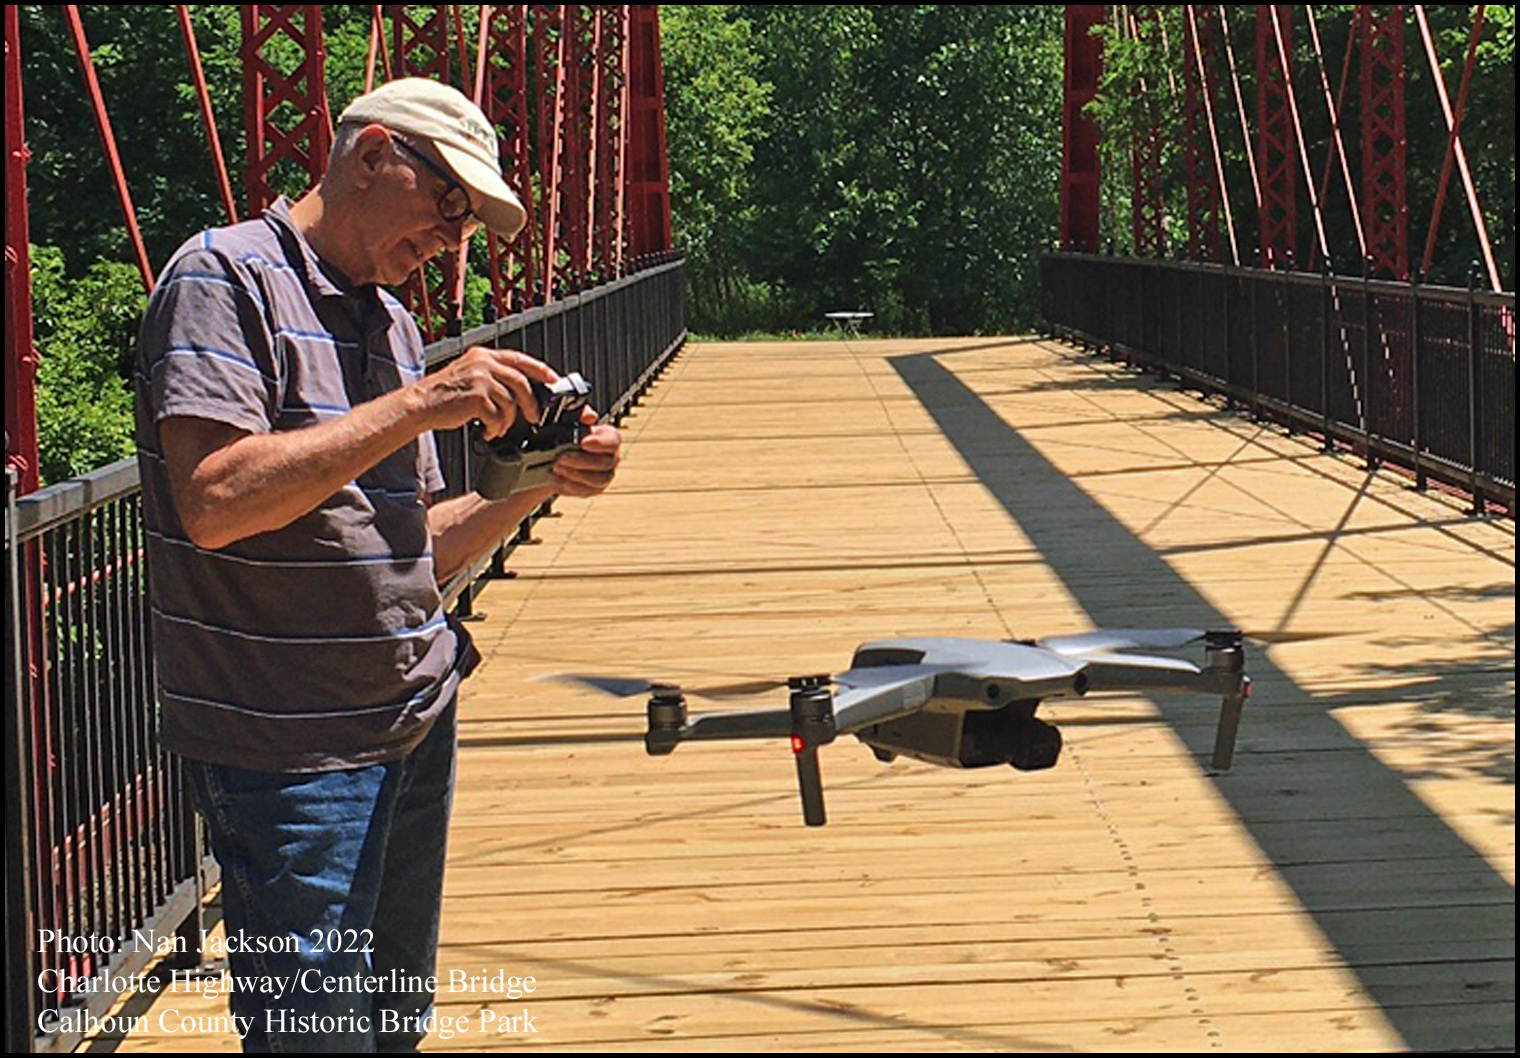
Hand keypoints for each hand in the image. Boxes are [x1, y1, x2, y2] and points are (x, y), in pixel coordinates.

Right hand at [410, 346, 556, 438]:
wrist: (420, 404)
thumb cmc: (443, 393)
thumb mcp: (469, 373)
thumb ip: (492, 374)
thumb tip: (521, 390)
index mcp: (483, 355)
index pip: (519, 359)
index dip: (540, 369)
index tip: (553, 379)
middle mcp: (483, 363)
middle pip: (521, 382)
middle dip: (531, 403)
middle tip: (534, 417)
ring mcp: (480, 379)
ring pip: (510, 402)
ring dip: (508, 421)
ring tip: (499, 428)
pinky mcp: (476, 397)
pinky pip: (498, 416)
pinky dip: (496, 428)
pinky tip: (488, 431)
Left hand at [552, 407, 620, 497]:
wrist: (556, 455)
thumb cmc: (567, 435)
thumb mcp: (571, 419)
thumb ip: (581, 414)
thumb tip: (589, 416)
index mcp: (609, 438)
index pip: (613, 440)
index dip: (600, 443)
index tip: (582, 443)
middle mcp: (611, 458)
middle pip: (605, 463)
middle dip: (581, 461)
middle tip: (560, 458)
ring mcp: (604, 476)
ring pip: (596, 480)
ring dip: (574, 474)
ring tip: (556, 468)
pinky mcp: (593, 489)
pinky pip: (585, 491)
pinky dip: (569, 486)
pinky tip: (556, 479)